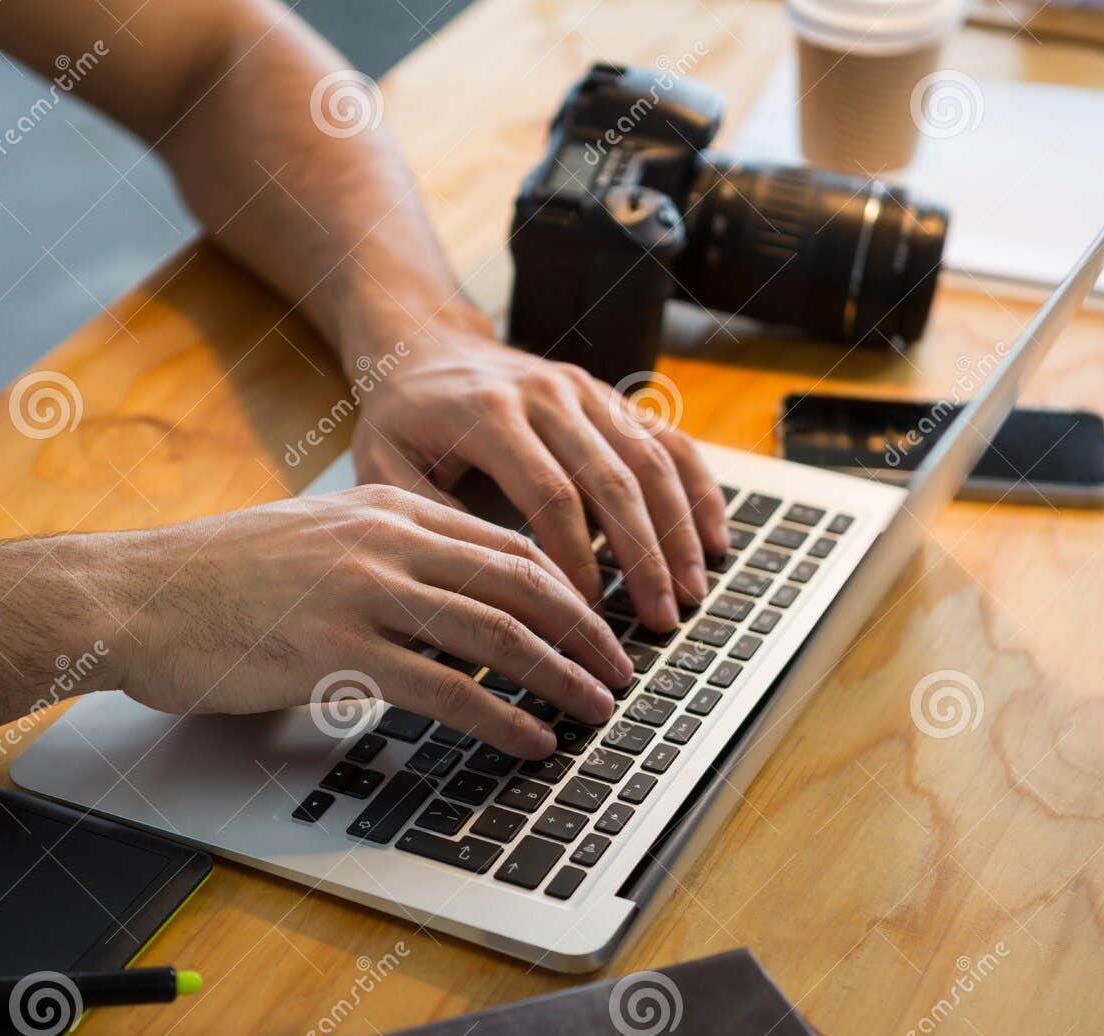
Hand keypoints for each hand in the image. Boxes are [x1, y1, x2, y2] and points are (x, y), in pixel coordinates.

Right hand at [104, 486, 634, 758]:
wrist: (133, 595)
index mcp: (386, 509)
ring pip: (497, 632)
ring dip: (561, 675)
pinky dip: (502, 716)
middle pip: (521, 583)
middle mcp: (386, 540)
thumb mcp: (313, 541)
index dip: (568, 587)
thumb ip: (382, 559)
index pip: (507, 544)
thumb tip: (446, 607)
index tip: (598, 622)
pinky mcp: (337, 650)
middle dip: (586, 630)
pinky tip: (533, 736)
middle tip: (621, 670)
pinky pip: (446, 686)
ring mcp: (363, 592)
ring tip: (597, 708)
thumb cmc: (214, 578)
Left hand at [349, 328, 729, 633]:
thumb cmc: (403, 421)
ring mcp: (586, 389)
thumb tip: (485, 592)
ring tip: (692, 592)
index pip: (549, 494)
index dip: (575, 560)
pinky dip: (698, 490)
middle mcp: (547, 392)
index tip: (586, 616)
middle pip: (611, 479)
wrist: (424, 348)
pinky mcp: (610, 396)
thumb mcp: (387, 469)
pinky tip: (716, 539)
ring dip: (679, 530)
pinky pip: (668, 440)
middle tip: (659, 619)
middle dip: (642, 557)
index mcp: (489, 412)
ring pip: (650, 461)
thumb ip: (434, 523)